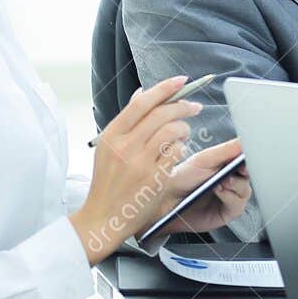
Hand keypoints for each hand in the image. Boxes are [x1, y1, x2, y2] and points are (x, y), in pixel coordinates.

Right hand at [70, 76, 202, 264]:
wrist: (103, 217)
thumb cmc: (108, 183)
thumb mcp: (108, 148)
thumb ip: (126, 121)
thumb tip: (142, 93)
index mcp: (111, 135)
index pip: (141, 103)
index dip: (164, 88)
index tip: (182, 81)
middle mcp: (124, 146)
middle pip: (161, 114)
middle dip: (183, 106)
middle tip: (195, 107)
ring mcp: (140, 162)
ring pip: (173, 131)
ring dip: (185, 129)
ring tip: (184, 134)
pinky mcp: (154, 177)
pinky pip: (177, 153)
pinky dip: (182, 149)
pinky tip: (178, 152)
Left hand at [155, 139, 251, 235]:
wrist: (165, 200)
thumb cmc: (181, 178)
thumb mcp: (204, 159)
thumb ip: (226, 150)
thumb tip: (244, 141)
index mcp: (226, 166)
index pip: (246, 161)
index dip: (250, 159)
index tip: (247, 157)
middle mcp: (230, 181)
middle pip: (250, 176)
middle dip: (244, 172)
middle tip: (238, 169)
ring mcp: (229, 197)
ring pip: (245, 191)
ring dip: (236, 185)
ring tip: (221, 182)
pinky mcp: (226, 213)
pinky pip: (237, 206)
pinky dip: (230, 198)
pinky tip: (219, 192)